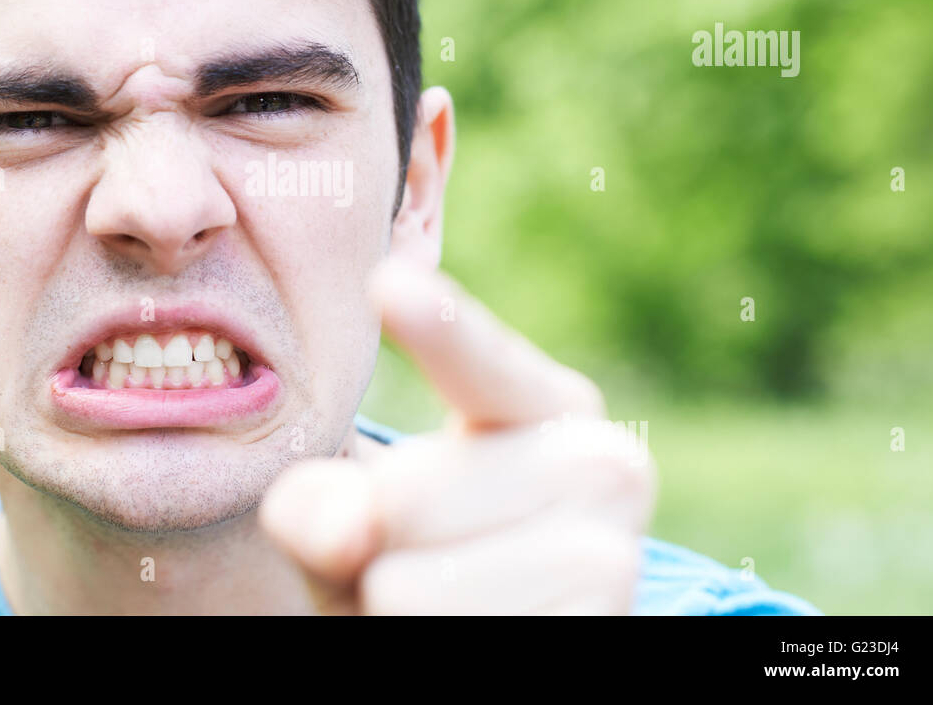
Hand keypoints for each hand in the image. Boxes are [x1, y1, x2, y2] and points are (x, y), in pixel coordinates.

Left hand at [259, 256, 656, 613]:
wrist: (485, 633)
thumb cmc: (413, 561)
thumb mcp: (344, 519)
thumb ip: (319, 503)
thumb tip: (350, 528)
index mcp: (546, 403)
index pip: (479, 361)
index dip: (438, 328)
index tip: (389, 282)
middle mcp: (605, 466)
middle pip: (400, 499)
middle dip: (376, 548)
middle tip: (420, 564)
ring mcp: (613, 559)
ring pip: (404, 589)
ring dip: (393, 610)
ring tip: (445, 607)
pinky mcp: (598, 628)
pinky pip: (433, 639)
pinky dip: (415, 650)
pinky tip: (470, 635)